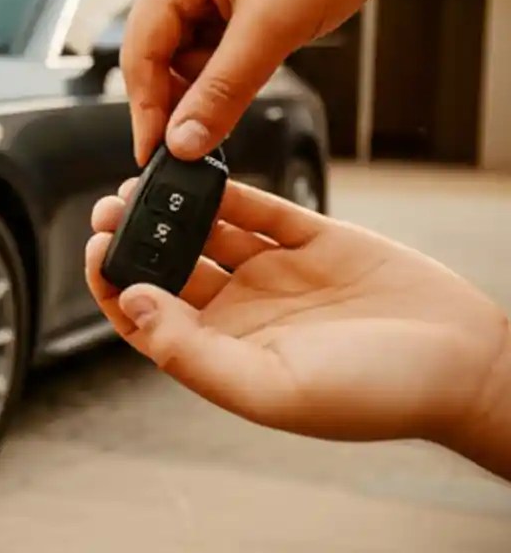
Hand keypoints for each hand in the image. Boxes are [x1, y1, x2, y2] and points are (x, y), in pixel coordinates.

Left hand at [83, 178, 509, 449]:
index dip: (114, 284)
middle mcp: (242, 311)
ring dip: (173, 208)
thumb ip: (195, 352)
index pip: (148, 315)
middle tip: (109, 205)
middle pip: (169, 265)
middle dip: (134, 236)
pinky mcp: (312, 239)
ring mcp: (275, 272)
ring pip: (207, 230)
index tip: (97, 249)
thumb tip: (136, 304)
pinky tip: (201, 171)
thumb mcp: (272, 387)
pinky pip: (260, 207)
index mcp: (223, 352)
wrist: (468, 364)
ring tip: (145, 181)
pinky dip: (229, 188)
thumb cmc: (376, 394)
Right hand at [122, 0, 386, 164]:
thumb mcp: (274, 25)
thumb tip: (185, 141)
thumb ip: (224, 90)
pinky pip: (218, 40)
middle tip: (198, 139)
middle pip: (161, 53)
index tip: (153, 153)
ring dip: (214, 78)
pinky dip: (233, 63)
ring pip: (192, 52)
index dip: (145, 107)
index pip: (141, 49)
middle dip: (183, 94)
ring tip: (249, 82)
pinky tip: (258, 65)